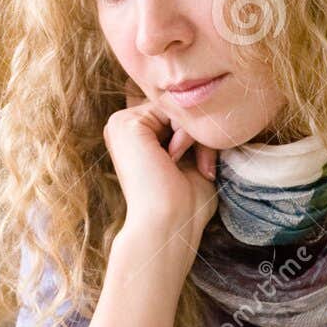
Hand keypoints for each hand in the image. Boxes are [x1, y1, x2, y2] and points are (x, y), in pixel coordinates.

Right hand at [103, 84, 218, 262]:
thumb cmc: (186, 203)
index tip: (205, 167)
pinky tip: (174, 158)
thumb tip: (204, 102)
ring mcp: (121, 123)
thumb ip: (191, 130)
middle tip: (203, 167)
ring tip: (194, 166)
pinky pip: (172, 108)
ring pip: (178, 106)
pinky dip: (186, 133)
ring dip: (196, 136)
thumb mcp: (192, 158)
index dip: (198, 135)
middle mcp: (123, 126)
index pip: (178, 113)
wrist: (170, 225)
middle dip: (199, 134)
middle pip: (178, 106)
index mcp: (135, 136)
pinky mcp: (126, 123)